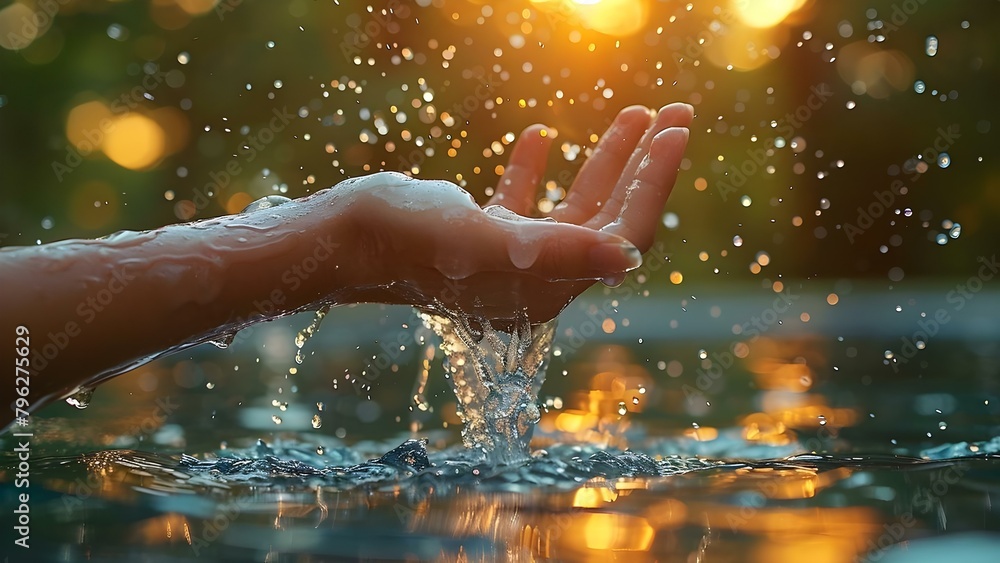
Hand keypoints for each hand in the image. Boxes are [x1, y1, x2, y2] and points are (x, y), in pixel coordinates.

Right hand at [324, 103, 692, 323]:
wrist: (338, 239)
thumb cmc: (406, 239)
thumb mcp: (485, 239)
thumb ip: (561, 251)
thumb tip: (631, 261)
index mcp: (546, 286)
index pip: (622, 237)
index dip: (653, 184)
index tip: (676, 131)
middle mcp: (536, 278)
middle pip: (609, 221)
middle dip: (643, 166)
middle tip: (675, 113)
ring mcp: (509, 258)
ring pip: (574, 207)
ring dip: (604, 160)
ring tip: (636, 113)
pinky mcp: (479, 238)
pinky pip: (522, 202)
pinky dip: (535, 168)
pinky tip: (539, 134)